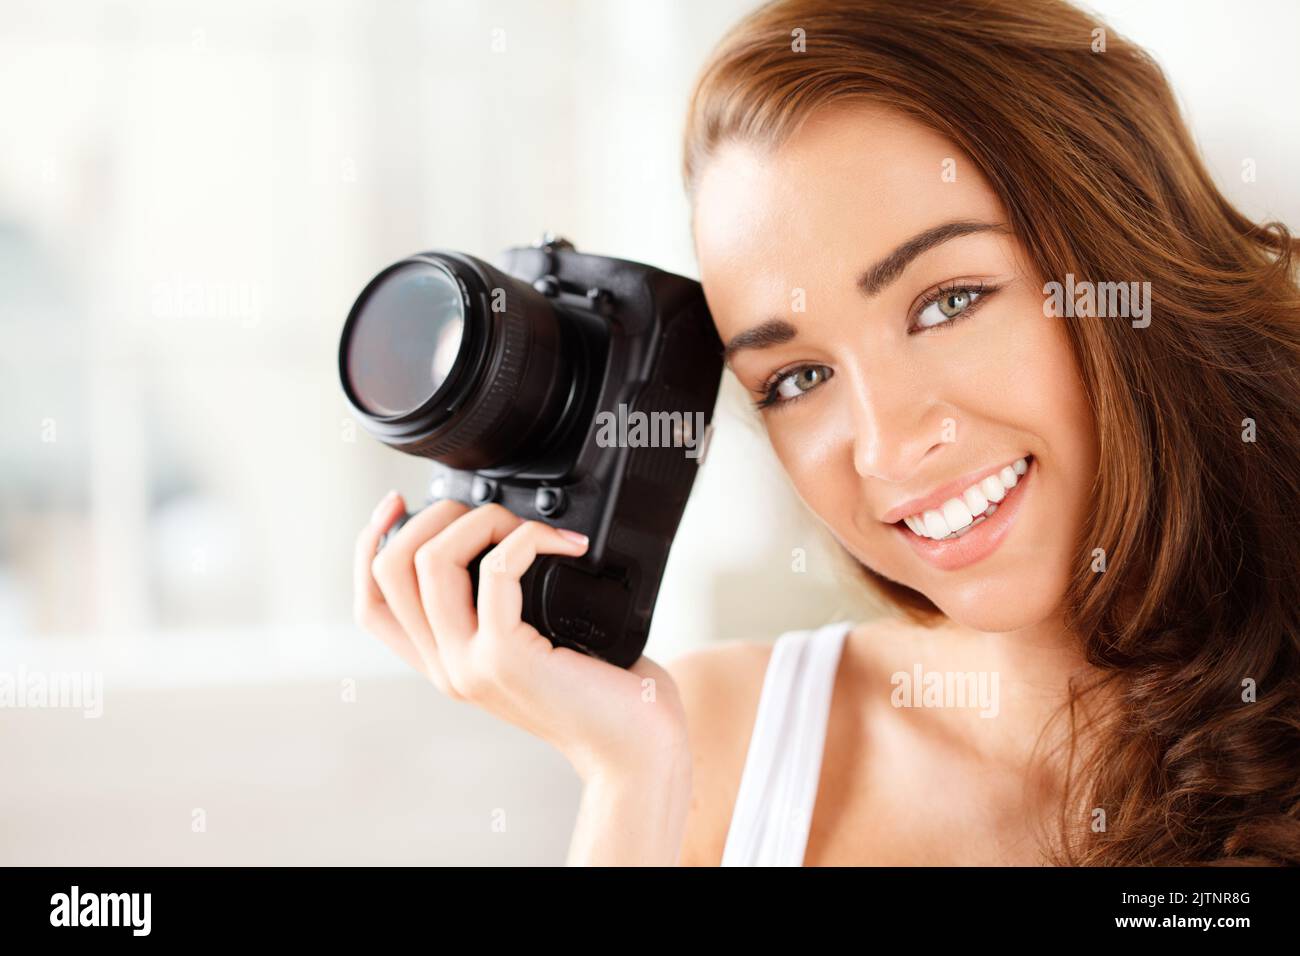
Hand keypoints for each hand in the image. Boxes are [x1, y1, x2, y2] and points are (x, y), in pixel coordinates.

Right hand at [353, 490, 689, 781]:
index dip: (370, 543)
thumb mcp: (535, 644)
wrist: (637, 747)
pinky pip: (495, 570)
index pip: (370, 602)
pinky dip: (528, 539)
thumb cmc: (603, 691)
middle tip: (493, 511)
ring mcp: (469, 665)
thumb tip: (504, 532)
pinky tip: (565, 544)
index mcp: (446, 662)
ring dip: (482, 520)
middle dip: (435, 515)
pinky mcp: (505, 658)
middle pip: (391, 569)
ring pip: (432, 561)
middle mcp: (446, 667)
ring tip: (530, 527)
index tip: (397, 503)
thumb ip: (504, 607)